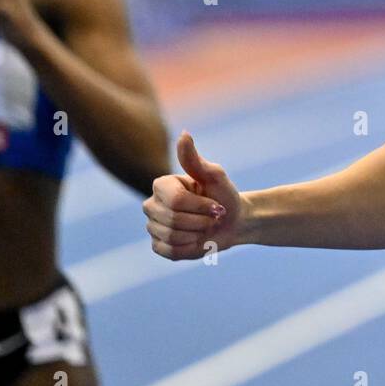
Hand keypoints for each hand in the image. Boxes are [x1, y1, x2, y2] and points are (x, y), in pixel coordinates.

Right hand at [143, 131, 247, 259]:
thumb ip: (195, 159)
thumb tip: (184, 134)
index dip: (201, 206)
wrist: (233, 221)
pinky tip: (196, 239)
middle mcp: (151, 204)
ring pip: (172, 236)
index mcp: (162, 184)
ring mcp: (152, 226)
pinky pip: (170, 251)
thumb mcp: (214, 175)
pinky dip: (189, 248)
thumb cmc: (224, 195)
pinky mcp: (158, 246)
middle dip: (201, 220)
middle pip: (173, 219)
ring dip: (197, 233)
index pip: (176, 201)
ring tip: (205, 226)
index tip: (216, 204)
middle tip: (212, 216)